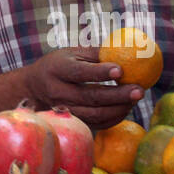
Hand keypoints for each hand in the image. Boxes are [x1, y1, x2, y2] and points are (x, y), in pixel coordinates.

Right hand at [23, 47, 144, 130]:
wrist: (34, 88)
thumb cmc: (59, 65)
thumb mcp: (71, 53)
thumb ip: (97, 54)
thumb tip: (128, 50)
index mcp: (57, 69)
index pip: (79, 72)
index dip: (100, 72)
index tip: (121, 69)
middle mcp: (58, 91)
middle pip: (90, 96)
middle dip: (118, 95)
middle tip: (139, 90)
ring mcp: (64, 110)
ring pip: (95, 114)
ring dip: (119, 108)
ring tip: (136, 97)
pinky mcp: (72, 122)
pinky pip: (97, 124)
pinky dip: (114, 117)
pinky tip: (126, 107)